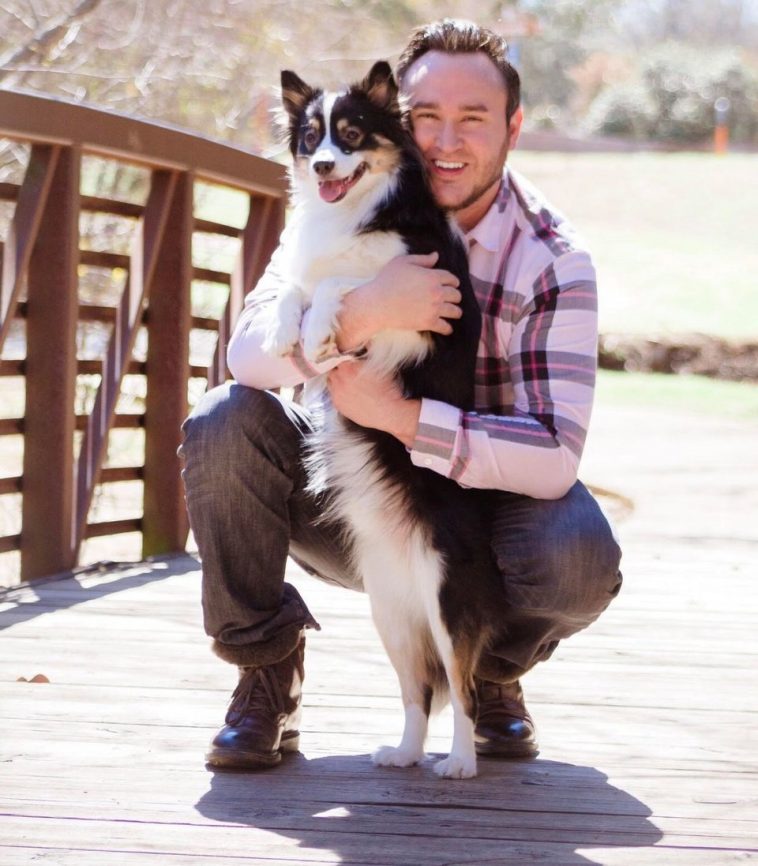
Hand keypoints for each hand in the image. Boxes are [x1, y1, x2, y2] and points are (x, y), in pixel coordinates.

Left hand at [327, 361, 420, 447]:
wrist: (388, 411)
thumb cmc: (387, 389)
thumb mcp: (381, 365)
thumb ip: (369, 353)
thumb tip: (367, 344)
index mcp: (348, 368)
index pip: (339, 358)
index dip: (346, 360)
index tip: (350, 362)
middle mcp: (339, 380)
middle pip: (333, 370)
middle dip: (340, 370)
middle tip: (350, 373)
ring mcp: (337, 394)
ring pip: (331, 382)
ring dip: (337, 381)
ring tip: (349, 383)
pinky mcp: (338, 405)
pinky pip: (333, 395)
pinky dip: (339, 393)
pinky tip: (350, 394)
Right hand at [336, 252, 461, 350]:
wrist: (378, 304)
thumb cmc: (387, 281)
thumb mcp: (402, 262)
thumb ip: (422, 259)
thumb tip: (436, 256)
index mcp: (433, 276)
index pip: (451, 279)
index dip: (453, 281)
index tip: (453, 284)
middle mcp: (437, 292)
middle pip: (456, 295)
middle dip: (455, 296)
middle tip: (453, 298)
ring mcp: (434, 308)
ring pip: (455, 311)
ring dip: (456, 311)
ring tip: (455, 313)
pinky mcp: (429, 322)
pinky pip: (445, 327)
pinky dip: (448, 328)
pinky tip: (447, 328)